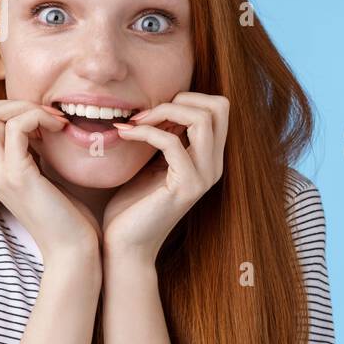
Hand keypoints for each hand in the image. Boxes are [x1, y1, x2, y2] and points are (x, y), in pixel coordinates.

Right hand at [0, 100, 99, 256]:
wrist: (72, 250)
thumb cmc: (67, 216)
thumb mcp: (44, 177)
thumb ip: (33, 154)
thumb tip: (39, 125)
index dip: (3, 108)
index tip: (38, 119)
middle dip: (16, 102)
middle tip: (48, 117)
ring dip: (27, 107)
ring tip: (55, 122)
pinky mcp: (17, 176)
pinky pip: (16, 127)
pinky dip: (39, 117)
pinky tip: (60, 129)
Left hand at [102, 92, 229, 259]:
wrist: (125, 245)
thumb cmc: (133, 206)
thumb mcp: (152, 162)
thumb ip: (164, 136)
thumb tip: (157, 105)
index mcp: (210, 158)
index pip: (219, 108)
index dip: (187, 98)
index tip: (152, 112)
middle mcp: (214, 166)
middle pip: (220, 107)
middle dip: (181, 98)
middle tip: (146, 113)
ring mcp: (204, 177)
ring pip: (202, 119)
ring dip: (164, 111)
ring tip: (134, 122)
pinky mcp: (186, 186)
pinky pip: (172, 142)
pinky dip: (145, 132)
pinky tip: (123, 134)